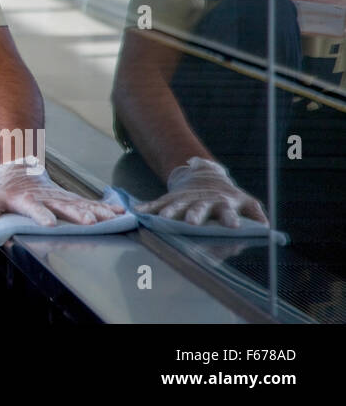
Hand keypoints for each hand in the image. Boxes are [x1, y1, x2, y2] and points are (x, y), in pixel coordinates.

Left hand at [0, 157, 124, 245]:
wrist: (20, 171)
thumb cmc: (6, 192)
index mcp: (25, 199)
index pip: (33, 207)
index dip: (41, 214)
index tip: (49, 224)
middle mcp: (46, 198)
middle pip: (63, 206)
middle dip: (77, 214)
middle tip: (90, 223)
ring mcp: (60, 198)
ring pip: (80, 204)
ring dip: (96, 212)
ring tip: (111, 219)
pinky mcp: (71, 199)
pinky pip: (89, 204)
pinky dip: (105, 209)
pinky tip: (119, 213)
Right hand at [135, 156, 267, 227]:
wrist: (206, 176)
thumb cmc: (230, 197)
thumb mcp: (246, 202)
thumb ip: (256, 214)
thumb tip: (267, 229)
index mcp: (224, 202)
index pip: (228, 211)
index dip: (230, 218)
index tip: (234, 226)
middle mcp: (203, 200)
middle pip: (199, 208)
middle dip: (195, 215)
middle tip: (191, 223)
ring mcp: (186, 198)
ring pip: (176, 205)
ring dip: (170, 212)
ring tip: (161, 219)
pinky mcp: (172, 198)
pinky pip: (159, 203)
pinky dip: (148, 207)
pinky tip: (138, 211)